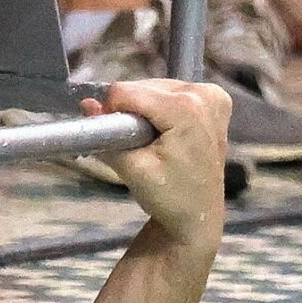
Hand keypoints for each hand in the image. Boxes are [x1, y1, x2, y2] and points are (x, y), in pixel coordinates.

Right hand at [80, 79, 231, 244]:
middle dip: (132, 112)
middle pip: (143, 87)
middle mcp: (206, 95)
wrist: (199, 215)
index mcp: (187, 109)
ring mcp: (213, 97)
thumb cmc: (170, 197)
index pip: (127, 92)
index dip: (112, 112)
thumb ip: (106, 134)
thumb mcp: (132, 168)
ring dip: (146, 111)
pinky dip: (162, 110)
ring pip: (155, 89)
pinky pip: (173, 94)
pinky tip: (167, 133)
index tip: (116, 137)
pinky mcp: (215, 101)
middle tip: (139, 145)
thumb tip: (86, 104)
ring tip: (155, 143)